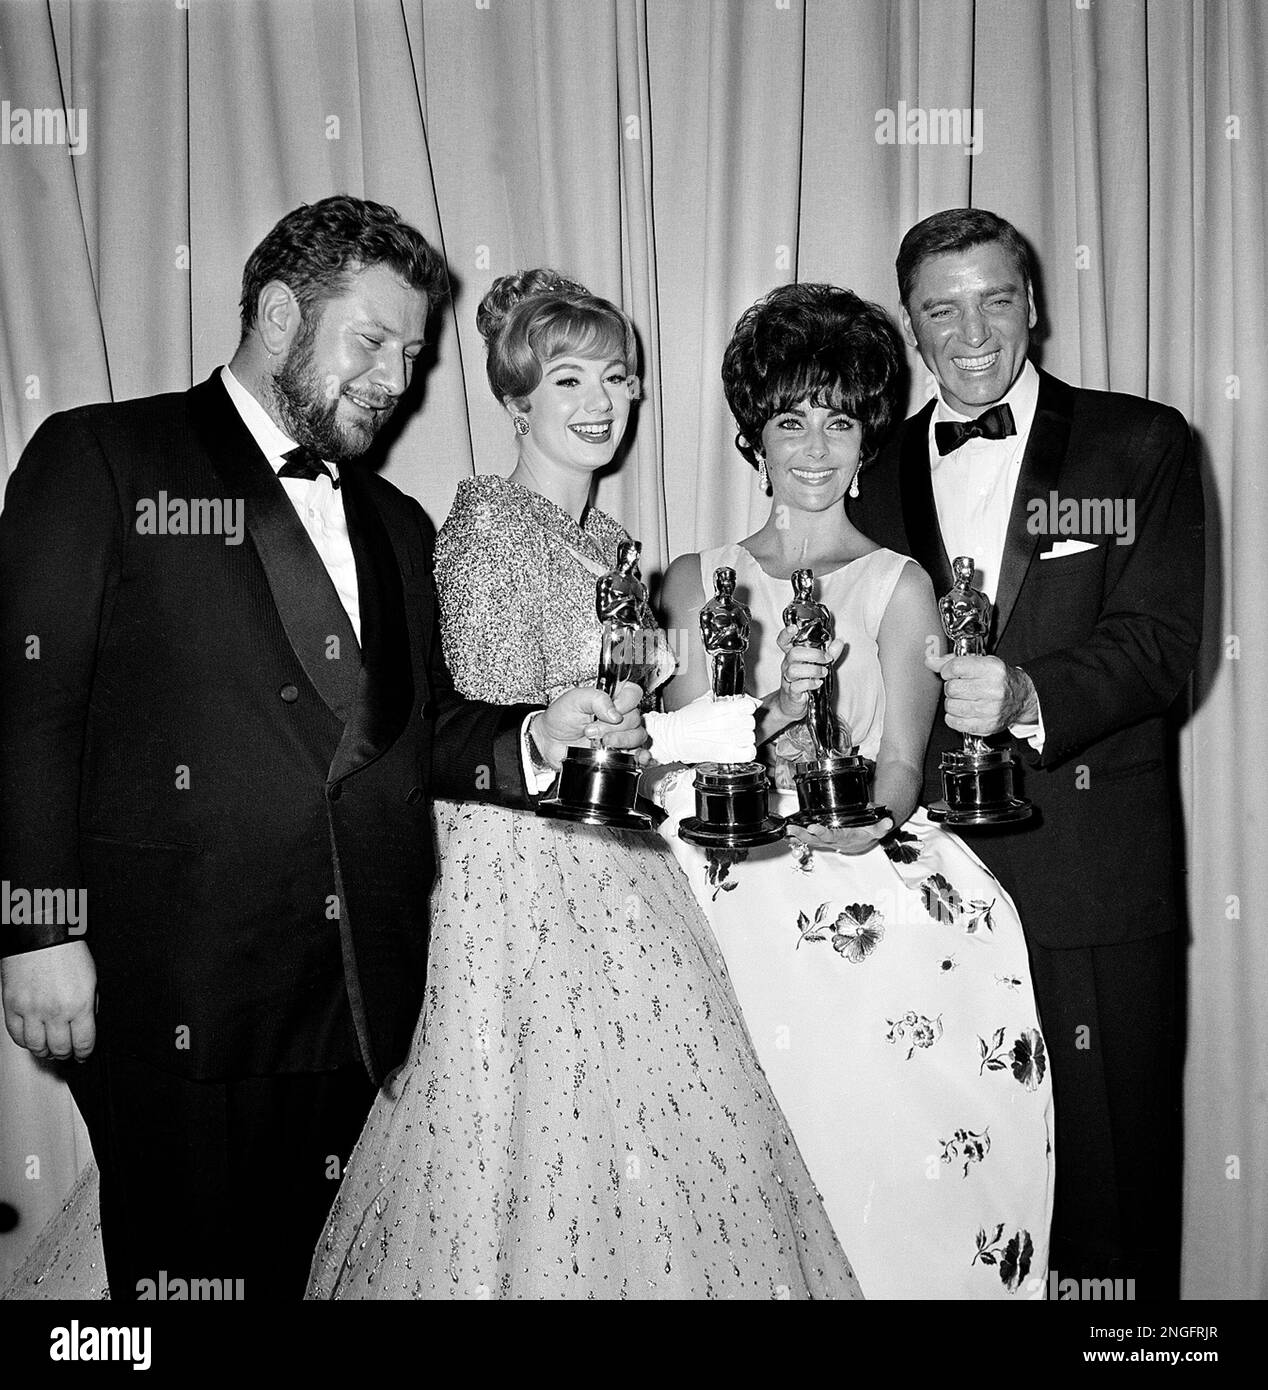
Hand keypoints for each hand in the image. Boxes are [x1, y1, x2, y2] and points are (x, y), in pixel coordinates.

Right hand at [1, 940, 96, 1060]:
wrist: (40, 934)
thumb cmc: (67, 950)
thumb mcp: (92, 977)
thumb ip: (90, 1004)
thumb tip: (89, 1022)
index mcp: (80, 1004)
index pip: (84, 1042)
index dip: (85, 1053)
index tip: (84, 1054)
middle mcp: (56, 1011)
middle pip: (60, 1049)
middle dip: (66, 1055)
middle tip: (67, 1053)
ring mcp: (32, 1011)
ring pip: (37, 1047)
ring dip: (45, 1052)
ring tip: (50, 1049)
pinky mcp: (12, 1007)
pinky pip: (17, 1035)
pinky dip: (25, 1042)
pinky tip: (32, 1039)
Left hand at [535, 681, 648, 767]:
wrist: (550, 742)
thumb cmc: (561, 718)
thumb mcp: (574, 699)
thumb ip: (595, 698)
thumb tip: (614, 712)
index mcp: (612, 698)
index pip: (634, 694)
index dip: (626, 703)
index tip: (610, 712)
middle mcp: (620, 715)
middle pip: (636, 718)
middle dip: (613, 727)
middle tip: (592, 730)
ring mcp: (622, 735)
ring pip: (639, 736)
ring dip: (621, 741)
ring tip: (602, 743)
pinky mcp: (621, 753)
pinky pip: (641, 755)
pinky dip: (642, 757)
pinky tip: (637, 757)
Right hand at [644, 694, 758, 764]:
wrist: (672, 737)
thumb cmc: (684, 721)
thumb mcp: (703, 702)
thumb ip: (723, 700)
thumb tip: (739, 700)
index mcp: (721, 709)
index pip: (749, 706)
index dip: (747, 707)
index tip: (743, 710)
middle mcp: (726, 724)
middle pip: (750, 721)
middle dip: (745, 722)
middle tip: (736, 724)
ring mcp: (727, 740)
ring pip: (751, 737)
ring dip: (745, 737)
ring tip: (735, 736)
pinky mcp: (726, 754)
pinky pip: (749, 753)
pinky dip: (747, 751)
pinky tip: (740, 748)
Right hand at [776, 626, 844, 719]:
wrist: (793, 703)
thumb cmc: (804, 681)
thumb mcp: (818, 665)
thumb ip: (829, 653)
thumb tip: (839, 642)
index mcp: (792, 655)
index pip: (783, 641)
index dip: (786, 634)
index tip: (793, 628)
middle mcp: (787, 665)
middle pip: (793, 653)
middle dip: (814, 654)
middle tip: (826, 659)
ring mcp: (788, 678)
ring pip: (794, 669)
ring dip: (813, 670)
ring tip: (823, 673)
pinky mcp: (791, 692)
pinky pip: (797, 686)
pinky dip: (810, 684)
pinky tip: (817, 683)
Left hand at [786, 816, 893, 855]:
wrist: (867, 837)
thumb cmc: (870, 830)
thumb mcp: (878, 827)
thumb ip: (882, 825)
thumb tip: (888, 821)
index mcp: (848, 838)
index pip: (834, 836)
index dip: (823, 833)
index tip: (813, 827)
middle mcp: (836, 842)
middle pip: (818, 840)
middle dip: (804, 835)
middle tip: (793, 829)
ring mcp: (829, 842)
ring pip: (812, 840)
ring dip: (798, 836)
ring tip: (787, 831)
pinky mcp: (824, 839)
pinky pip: (811, 840)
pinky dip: (799, 838)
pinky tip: (789, 835)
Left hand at [926, 652, 1037, 736]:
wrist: (1021, 696)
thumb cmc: (999, 679)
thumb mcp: (981, 662)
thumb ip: (953, 661)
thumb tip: (931, 661)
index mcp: (992, 669)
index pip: (955, 667)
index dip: (947, 670)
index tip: (950, 672)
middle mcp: (993, 689)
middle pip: (951, 688)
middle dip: (951, 686)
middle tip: (960, 686)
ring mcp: (990, 710)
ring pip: (951, 706)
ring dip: (952, 702)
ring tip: (963, 698)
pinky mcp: (986, 726)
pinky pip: (955, 723)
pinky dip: (954, 717)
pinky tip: (962, 711)